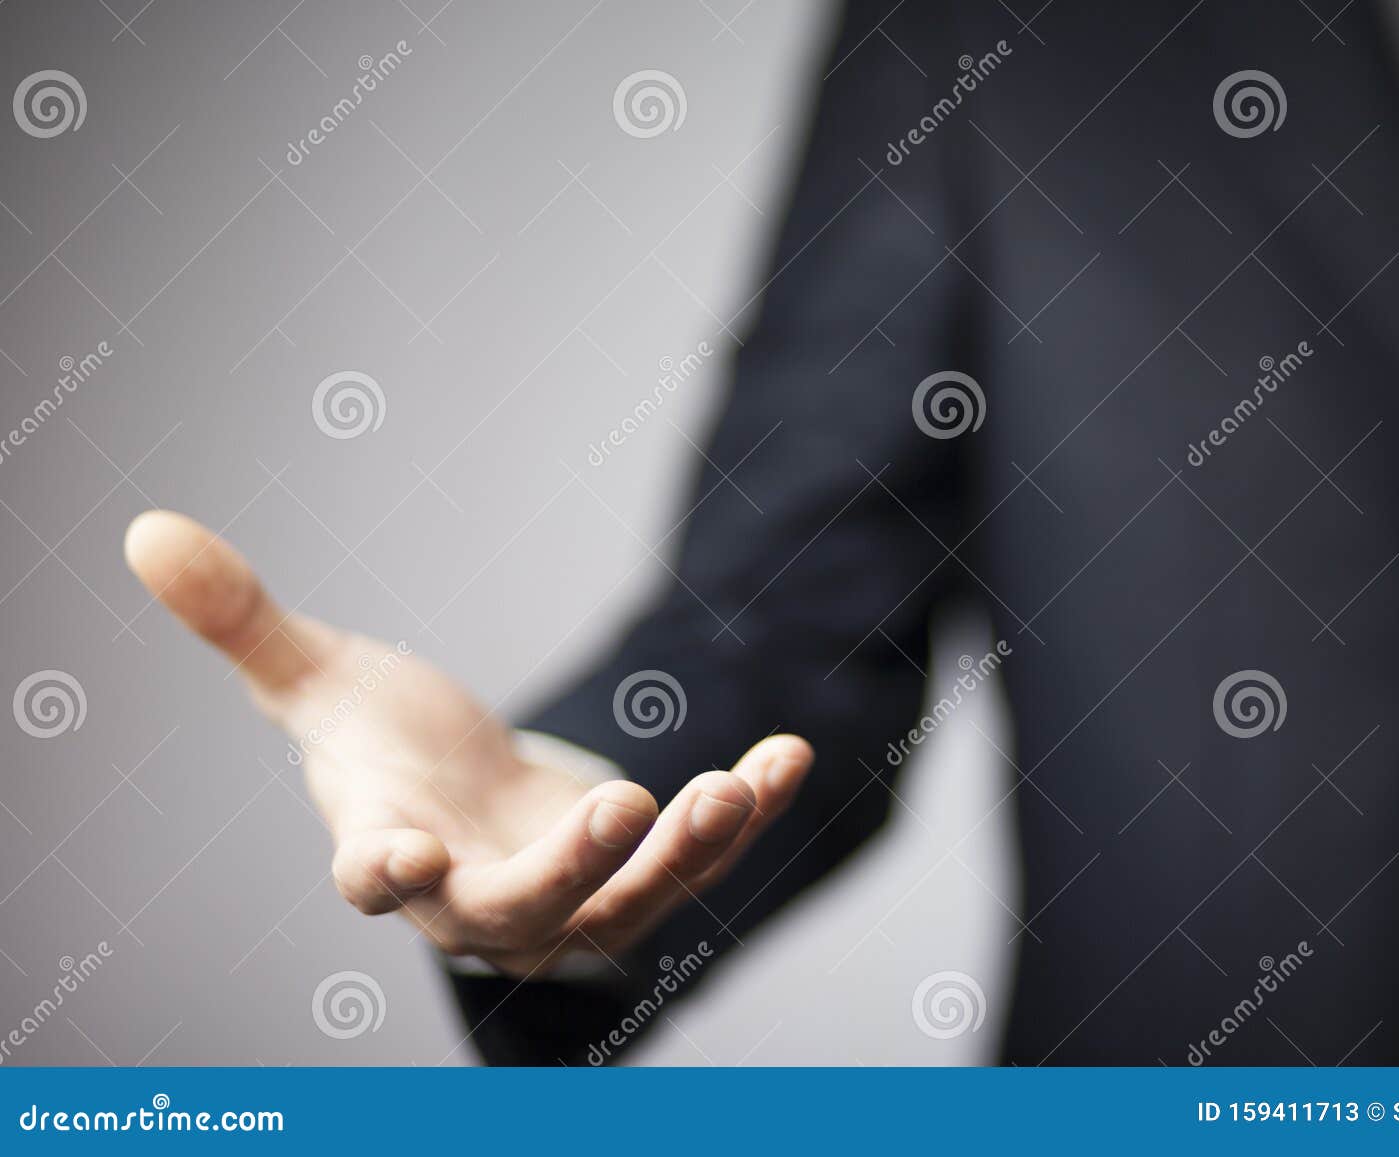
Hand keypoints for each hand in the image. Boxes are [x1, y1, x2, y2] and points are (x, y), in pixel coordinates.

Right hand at [122, 510, 812, 976]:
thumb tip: (145, 526)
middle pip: (522, 910)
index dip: (382, 875)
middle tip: (622, 803)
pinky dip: (747, 813)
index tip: (397, 856)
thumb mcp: (318, 680)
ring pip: (630, 902)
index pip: (373, 884)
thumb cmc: (385, 747)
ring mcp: (567, 898)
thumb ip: (243, 621)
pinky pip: (698, 857)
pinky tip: (790, 755)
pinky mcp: (634, 874)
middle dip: (574, 869)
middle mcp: (476, 899)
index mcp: (386, 851)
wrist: (463, 800)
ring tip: (736, 786)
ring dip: (686, 852)